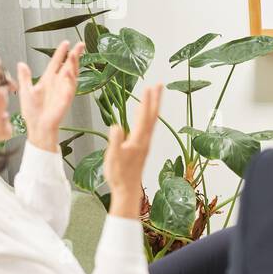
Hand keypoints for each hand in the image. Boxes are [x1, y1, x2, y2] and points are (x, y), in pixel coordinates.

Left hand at [17, 41, 84, 150]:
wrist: (38, 126)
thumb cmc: (32, 112)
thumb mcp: (25, 90)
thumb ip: (24, 77)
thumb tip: (21, 64)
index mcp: (47, 80)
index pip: (56, 62)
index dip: (61, 53)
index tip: (66, 43)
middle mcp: (57, 83)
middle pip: (68, 65)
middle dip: (74, 54)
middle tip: (80, 44)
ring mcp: (63, 89)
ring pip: (72, 73)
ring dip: (74, 63)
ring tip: (75, 53)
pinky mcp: (67, 97)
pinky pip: (71, 85)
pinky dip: (71, 77)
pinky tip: (69, 70)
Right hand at [103, 84, 162, 218]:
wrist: (128, 189)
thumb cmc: (119, 174)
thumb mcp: (113, 157)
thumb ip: (115, 141)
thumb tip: (116, 126)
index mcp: (139, 140)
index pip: (144, 116)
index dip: (146, 101)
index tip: (148, 86)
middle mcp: (145, 139)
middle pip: (153, 115)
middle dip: (155, 99)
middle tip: (159, 84)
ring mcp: (145, 143)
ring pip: (152, 120)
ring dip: (153, 106)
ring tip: (155, 94)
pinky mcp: (143, 147)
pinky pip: (148, 127)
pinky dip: (149, 116)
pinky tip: (146, 114)